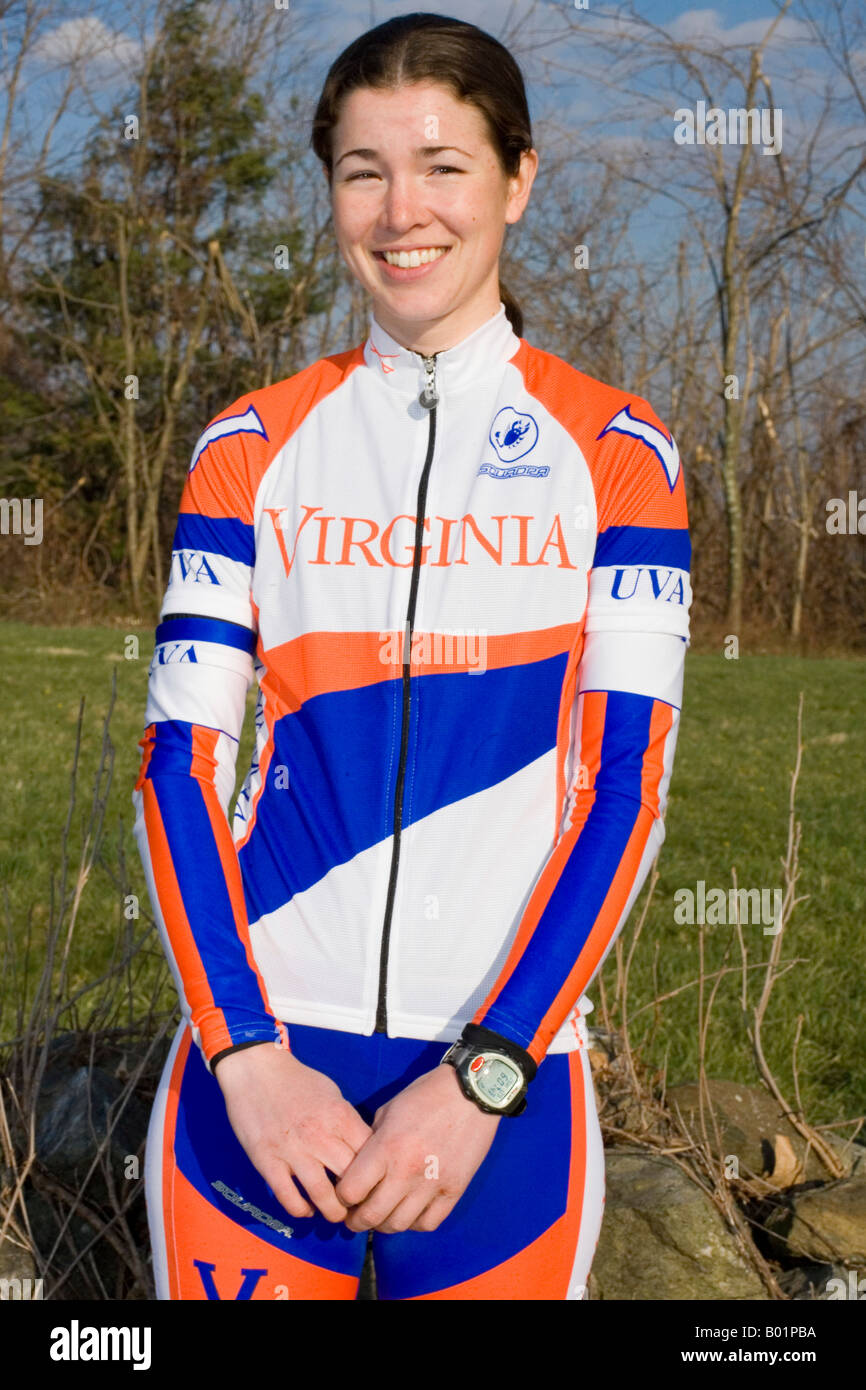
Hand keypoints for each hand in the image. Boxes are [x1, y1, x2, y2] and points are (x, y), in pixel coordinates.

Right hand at [214, 1042, 372, 1222]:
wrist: (255, 1069)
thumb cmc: (297, 1080)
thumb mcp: (333, 1094)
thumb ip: (348, 1121)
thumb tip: (364, 1148)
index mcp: (340, 1116)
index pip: (371, 1155)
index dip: (378, 1174)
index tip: (377, 1185)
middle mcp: (320, 1136)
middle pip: (352, 1179)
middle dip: (359, 1198)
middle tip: (360, 1207)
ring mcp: (293, 1151)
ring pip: (323, 1196)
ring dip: (333, 1212)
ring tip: (336, 1215)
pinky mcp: (268, 1162)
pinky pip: (289, 1197)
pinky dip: (301, 1210)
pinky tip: (306, 1210)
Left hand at [335, 1063, 500, 1232]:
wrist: (471, 1093)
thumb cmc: (425, 1095)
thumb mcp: (388, 1110)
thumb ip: (371, 1141)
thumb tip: (359, 1167)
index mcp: (386, 1147)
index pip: (350, 1191)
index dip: (341, 1198)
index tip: (343, 1196)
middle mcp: (407, 1170)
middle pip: (372, 1216)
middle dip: (357, 1222)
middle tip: (355, 1219)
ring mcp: (432, 1183)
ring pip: (399, 1224)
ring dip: (384, 1226)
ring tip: (381, 1218)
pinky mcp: (454, 1190)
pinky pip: (429, 1222)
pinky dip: (414, 1224)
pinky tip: (409, 1213)